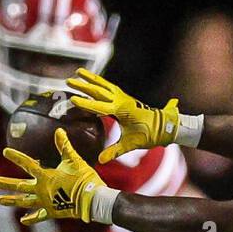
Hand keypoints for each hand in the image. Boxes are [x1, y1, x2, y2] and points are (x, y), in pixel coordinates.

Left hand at [0, 129, 104, 224]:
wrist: (92, 200)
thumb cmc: (84, 179)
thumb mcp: (75, 160)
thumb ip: (65, 146)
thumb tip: (59, 131)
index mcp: (46, 176)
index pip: (27, 164)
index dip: (16, 157)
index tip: (5, 152)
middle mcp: (42, 190)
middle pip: (20, 186)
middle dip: (5, 183)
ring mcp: (46, 202)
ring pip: (25, 202)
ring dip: (12, 200)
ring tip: (0, 201)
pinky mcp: (53, 212)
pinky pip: (39, 216)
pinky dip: (31, 218)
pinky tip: (22, 220)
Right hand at [67, 69, 181, 163]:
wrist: (164, 127)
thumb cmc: (148, 135)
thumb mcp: (130, 144)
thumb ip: (114, 151)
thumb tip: (100, 160)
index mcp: (121, 110)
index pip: (99, 106)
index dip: (86, 104)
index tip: (73, 99)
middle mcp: (122, 101)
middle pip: (99, 91)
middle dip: (83, 86)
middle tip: (69, 81)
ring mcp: (124, 97)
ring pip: (104, 85)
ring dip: (91, 79)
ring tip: (78, 72)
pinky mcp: (125, 98)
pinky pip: (110, 87)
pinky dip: (100, 82)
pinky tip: (94, 79)